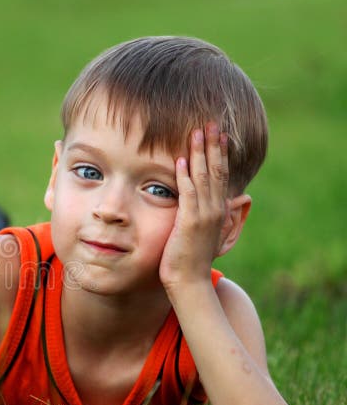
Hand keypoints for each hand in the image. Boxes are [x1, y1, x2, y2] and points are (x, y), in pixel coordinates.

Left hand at [159, 122, 228, 292]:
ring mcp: (204, 215)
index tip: (217, 133)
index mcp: (217, 210)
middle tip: (211, 123)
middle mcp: (214, 209)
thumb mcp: (203, 233)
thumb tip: (225, 202)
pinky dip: (184, 177)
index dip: (218, 153)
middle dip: (212, 145)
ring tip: (197, 133)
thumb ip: (209, 215)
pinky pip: (187, 194)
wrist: (189, 282)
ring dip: (199, 154)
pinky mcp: (190, 223)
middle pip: (216, 170)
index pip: (220, 174)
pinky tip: (179, 162)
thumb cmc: (190, 259)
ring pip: (203, 177)